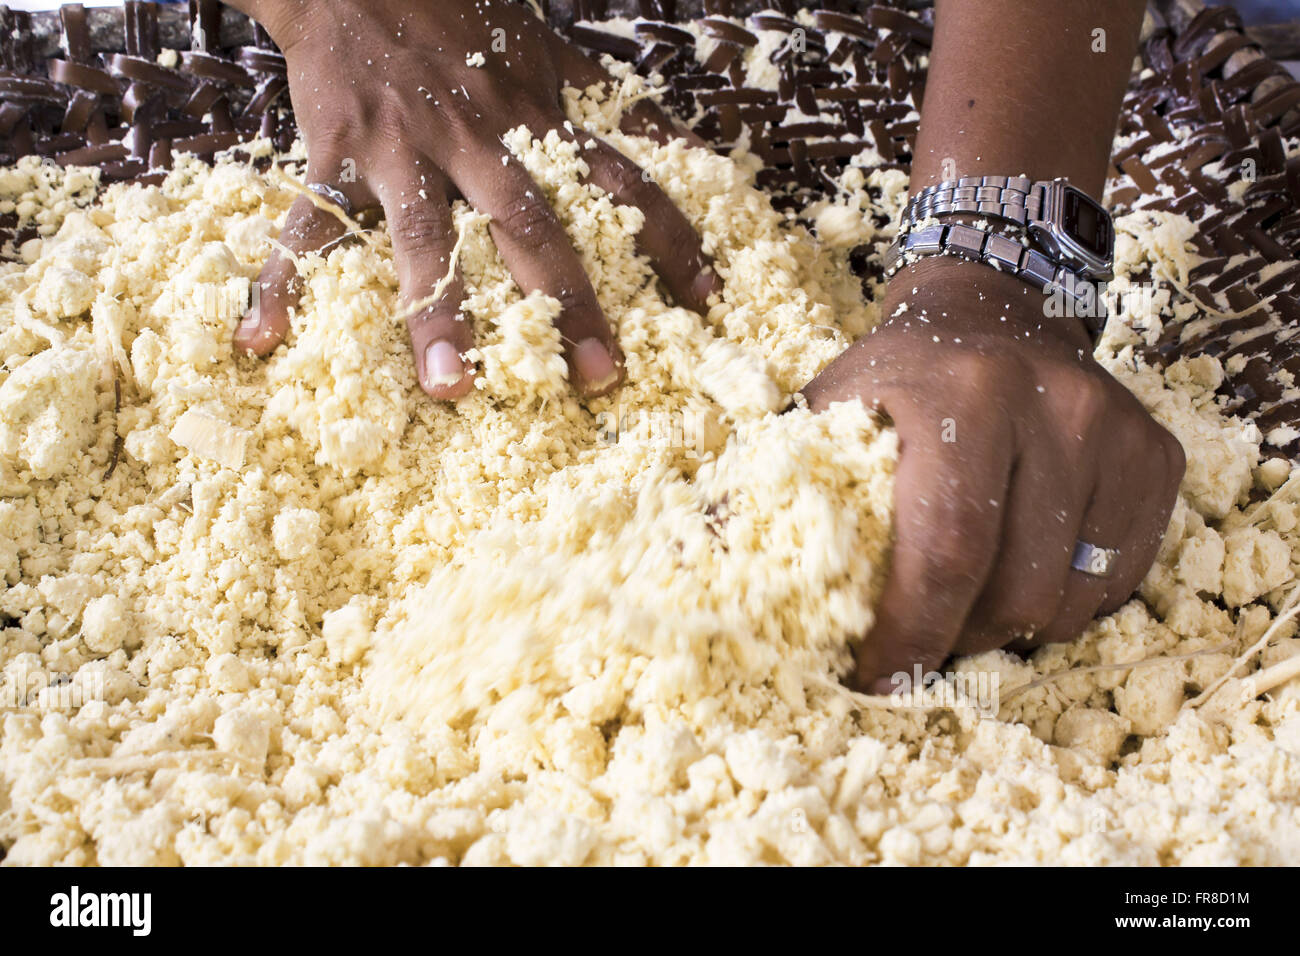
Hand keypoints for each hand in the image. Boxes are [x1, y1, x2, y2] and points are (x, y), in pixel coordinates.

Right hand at [231, 0, 718, 397]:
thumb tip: (681, 141)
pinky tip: (260, 341)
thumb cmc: (457, 13)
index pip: (620, 179)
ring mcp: (404, 145)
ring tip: (452, 390)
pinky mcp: (336, 148)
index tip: (708, 299)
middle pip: (532, 227)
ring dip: (437, 317)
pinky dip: (281, 282)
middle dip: (571, 303)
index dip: (671, 237)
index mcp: (534, 113)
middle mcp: (477, 134)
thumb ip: (604, 98)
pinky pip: (308, 222)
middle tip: (602, 377)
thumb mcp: (544, 47)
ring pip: (425, 239)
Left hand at [802, 256, 1184, 691]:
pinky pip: (1118, 579)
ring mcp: (1118, 432)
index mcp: (966, 394)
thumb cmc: (896, 376)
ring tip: (966, 604)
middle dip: (957, 640)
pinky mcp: (1157, 455)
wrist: (990, 307)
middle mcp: (1056, 406)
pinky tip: (1021, 572)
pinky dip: (1065, 602)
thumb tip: (726, 580)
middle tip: (920, 641)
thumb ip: (786, 487)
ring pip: (1070, 598)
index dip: (911, 632)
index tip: (878, 675)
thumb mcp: (828, 408)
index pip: (948, 550)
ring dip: (1010, 628)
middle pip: (1014, 589)